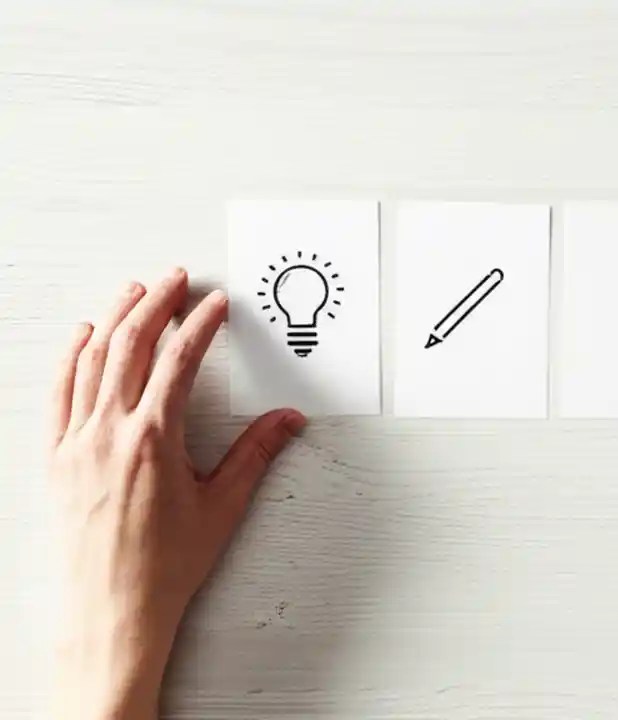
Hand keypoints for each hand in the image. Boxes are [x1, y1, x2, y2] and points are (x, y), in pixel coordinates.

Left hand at [48, 269, 305, 719]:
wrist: (110, 610)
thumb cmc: (164, 565)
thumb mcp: (222, 506)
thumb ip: (255, 454)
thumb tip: (288, 420)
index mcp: (154, 439)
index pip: (179, 361)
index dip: (200, 324)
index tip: (215, 304)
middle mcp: (109, 432)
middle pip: (130, 346)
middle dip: (156, 304)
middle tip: (176, 279)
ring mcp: (76, 443)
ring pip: (91, 360)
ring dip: (114, 318)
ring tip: (134, 292)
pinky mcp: (55, 458)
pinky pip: (59, 392)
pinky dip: (71, 357)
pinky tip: (83, 337)